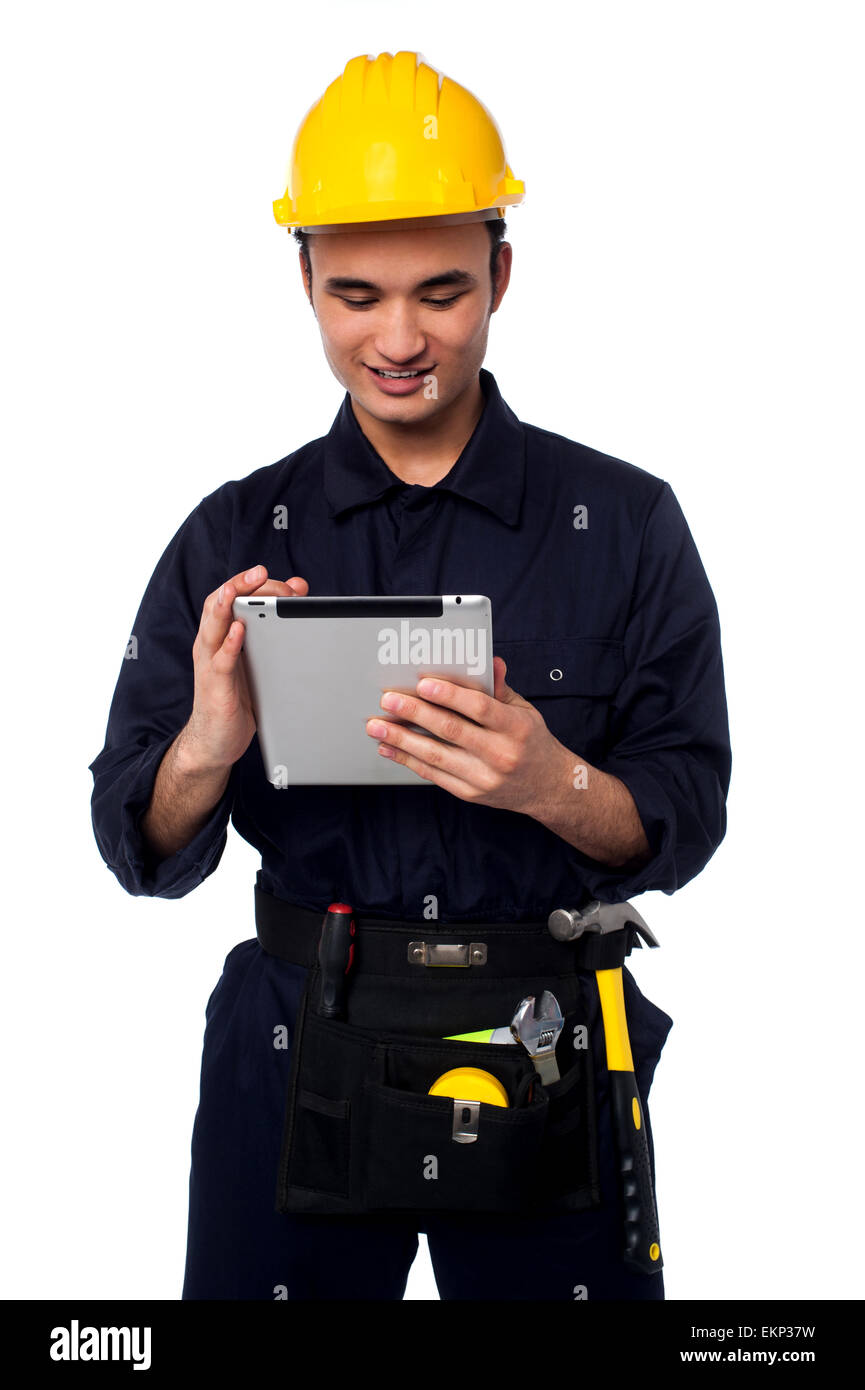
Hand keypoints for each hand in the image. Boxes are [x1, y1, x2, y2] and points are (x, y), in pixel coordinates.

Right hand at [181, 566, 308, 772]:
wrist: (215, 741)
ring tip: (237, 589)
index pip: (231, 597)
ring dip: (225, 606)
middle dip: (240, 584)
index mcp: (221, 635)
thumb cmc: (238, 698)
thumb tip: (297, 593)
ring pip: (213, 627)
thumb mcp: (257, 659)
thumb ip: (272, 628)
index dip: (252, 582)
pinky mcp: (215, 687)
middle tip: (260, 572)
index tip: (279, 577)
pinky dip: (229, 645)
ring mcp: (210, 665)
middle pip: (220, 603)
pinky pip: (220, 662)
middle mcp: (210, 645)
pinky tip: (240, 632)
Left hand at [364, 656, 566, 816]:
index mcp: (515, 728)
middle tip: (388, 700)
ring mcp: (483, 777)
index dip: (450, 695)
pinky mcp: (469, 793)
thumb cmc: (531, 742)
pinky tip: (389, 747)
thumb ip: (500, 689)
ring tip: (377, 725)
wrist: (547, 787)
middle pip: (451, 730)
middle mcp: (500, 754)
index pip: (479, 708)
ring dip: (401, 738)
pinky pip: (433, 774)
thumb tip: (489, 661)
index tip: (423, 684)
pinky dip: (407, 760)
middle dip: (415, 713)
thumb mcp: (524, 711)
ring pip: (435, 755)